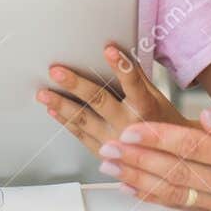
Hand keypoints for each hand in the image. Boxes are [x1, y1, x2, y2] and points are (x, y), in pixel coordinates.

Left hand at [38, 45, 185, 154]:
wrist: (166, 161)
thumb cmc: (163, 125)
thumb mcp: (158, 98)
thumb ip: (138, 78)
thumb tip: (121, 54)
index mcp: (146, 110)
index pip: (133, 83)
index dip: (121, 66)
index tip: (109, 50)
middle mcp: (129, 127)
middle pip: (99, 101)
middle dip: (76, 85)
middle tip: (57, 71)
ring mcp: (114, 143)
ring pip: (83, 120)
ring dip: (61, 104)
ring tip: (44, 93)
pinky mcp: (103, 153)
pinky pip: (80, 135)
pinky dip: (65, 122)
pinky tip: (53, 110)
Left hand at [99, 95, 210, 210]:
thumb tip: (207, 118)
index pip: (192, 147)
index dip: (157, 138)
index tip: (129, 130)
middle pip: (176, 171)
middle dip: (137, 159)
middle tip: (107, 148)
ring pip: (174, 191)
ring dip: (137, 178)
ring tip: (109, 165)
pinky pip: (180, 204)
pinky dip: (152, 195)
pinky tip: (129, 184)